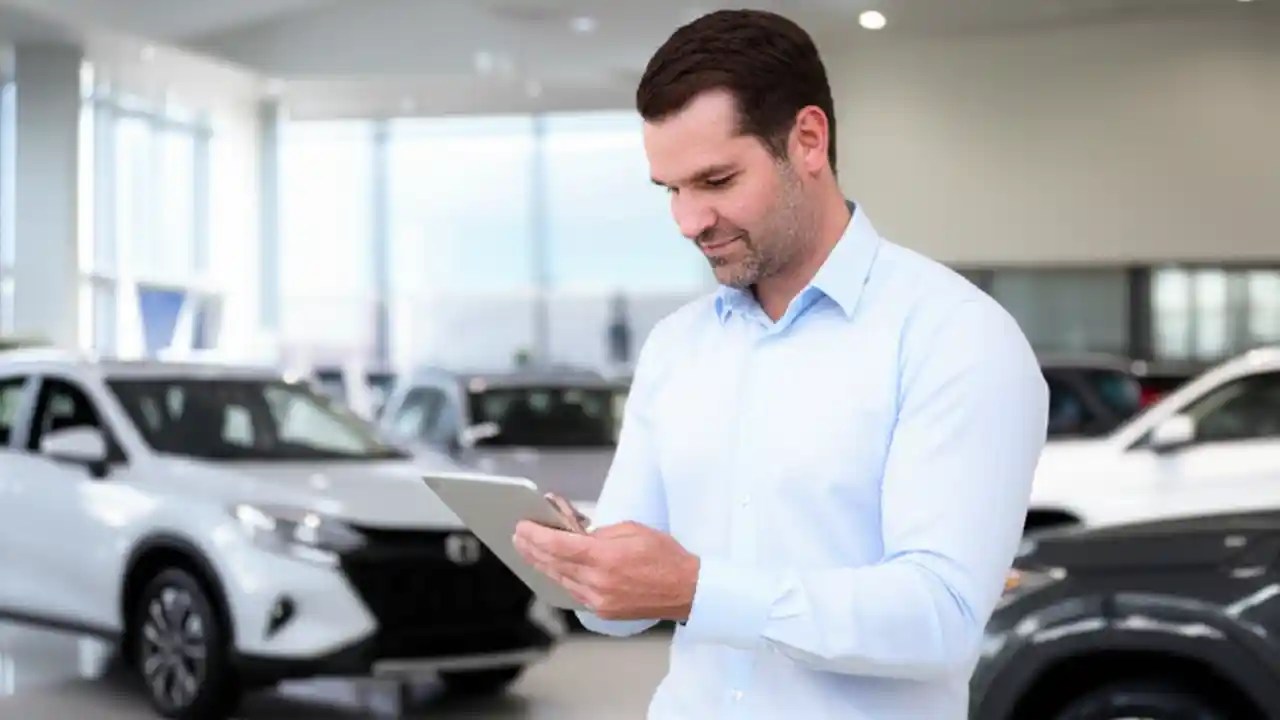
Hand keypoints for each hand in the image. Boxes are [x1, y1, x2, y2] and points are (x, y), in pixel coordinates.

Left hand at [513, 520, 699, 621]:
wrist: (687, 590)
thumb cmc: (664, 556)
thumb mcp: (631, 530)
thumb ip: (598, 532)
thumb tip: (574, 530)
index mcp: (604, 557)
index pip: (558, 545)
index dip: (535, 535)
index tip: (521, 526)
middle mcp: (597, 581)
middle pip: (553, 563)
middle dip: (532, 548)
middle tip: (518, 536)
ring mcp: (598, 600)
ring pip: (559, 579)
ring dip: (541, 564)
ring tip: (528, 550)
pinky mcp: (602, 610)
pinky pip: (572, 591)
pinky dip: (559, 577)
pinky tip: (551, 568)